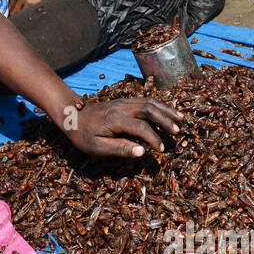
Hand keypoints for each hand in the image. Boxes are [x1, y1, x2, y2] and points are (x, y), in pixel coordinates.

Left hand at [63, 98, 182, 158]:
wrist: (72, 115)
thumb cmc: (83, 135)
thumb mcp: (96, 147)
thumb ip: (120, 149)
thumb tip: (142, 152)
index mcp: (115, 119)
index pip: (140, 127)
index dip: (153, 138)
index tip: (161, 150)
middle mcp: (122, 107)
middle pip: (149, 109)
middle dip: (165, 120)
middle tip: (177, 132)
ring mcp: (124, 102)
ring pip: (149, 101)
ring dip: (166, 110)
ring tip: (181, 119)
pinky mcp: (125, 101)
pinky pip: (145, 100)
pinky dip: (159, 105)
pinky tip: (168, 112)